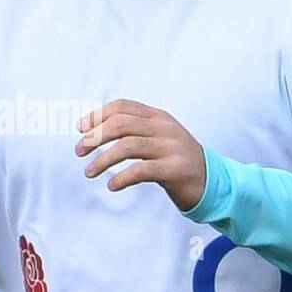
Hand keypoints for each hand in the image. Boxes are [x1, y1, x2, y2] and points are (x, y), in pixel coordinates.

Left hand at [76, 99, 207, 210]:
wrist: (212, 181)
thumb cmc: (176, 160)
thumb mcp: (159, 137)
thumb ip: (135, 130)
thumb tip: (94, 130)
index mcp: (158, 117)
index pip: (123, 106)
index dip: (98, 115)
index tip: (80, 128)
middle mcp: (164, 128)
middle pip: (121, 124)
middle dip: (95, 137)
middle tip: (79, 151)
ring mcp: (171, 147)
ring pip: (127, 146)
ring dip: (103, 160)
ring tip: (88, 172)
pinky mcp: (174, 169)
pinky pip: (141, 170)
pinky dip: (122, 177)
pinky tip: (111, 185)